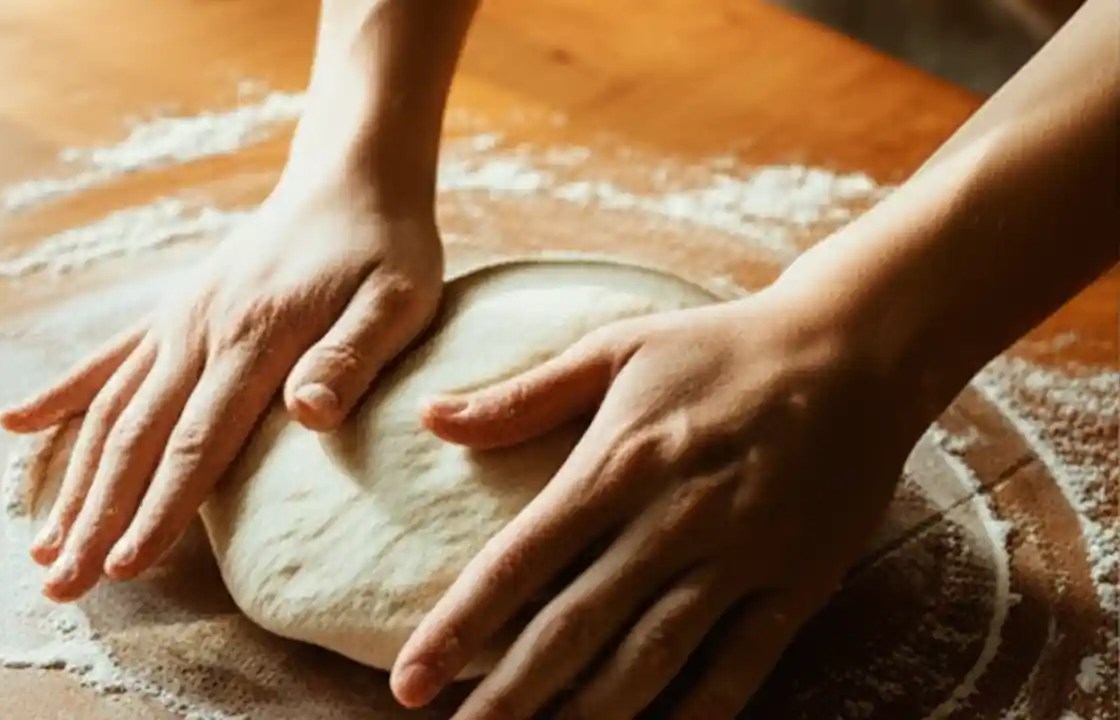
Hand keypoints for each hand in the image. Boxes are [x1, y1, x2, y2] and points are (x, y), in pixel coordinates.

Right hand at [0, 178, 442, 601]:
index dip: (158, 507)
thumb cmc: (386, 248)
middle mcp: (202, 332)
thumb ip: (352, 358)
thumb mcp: (397, 301)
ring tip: (42, 546)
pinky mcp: (176, 310)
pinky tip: (18, 427)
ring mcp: (181, 320)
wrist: (351, 179)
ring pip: (112, 409)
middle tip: (62, 587)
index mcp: (257, 339)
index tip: (122, 566)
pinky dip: (62, 394)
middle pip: (138, 437)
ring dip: (75, 480)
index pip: (198, 441)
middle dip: (96, 517)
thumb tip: (308, 416)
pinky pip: (108, 357)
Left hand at [391, 288, 929, 718]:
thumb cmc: (719, 347)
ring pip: (650, 661)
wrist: (855, 349)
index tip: (410, 682)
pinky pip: (739, 670)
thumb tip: (431, 418)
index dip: (459, 627)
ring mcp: (741, 557)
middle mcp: (674, 519)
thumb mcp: (615, 349)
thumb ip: (523, 396)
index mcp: (619, 462)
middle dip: (509, 695)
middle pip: (575, 627)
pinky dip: (693, 717)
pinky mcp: (797, 585)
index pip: (520, 560)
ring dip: (588, 717)